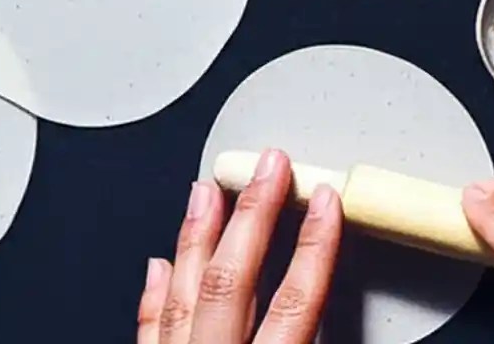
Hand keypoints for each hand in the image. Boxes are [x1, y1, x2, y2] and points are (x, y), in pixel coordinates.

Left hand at [137, 149, 342, 343]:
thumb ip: (310, 340)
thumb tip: (343, 328)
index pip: (294, 304)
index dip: (314, 248)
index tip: (327, 203)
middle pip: (232, 282)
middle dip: (253, 216)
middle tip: (270, 167)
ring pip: (182, 297)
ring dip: (196, 239)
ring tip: (206, 191)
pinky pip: (149, 331)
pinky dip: (155, 294)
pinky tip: (161, 266)